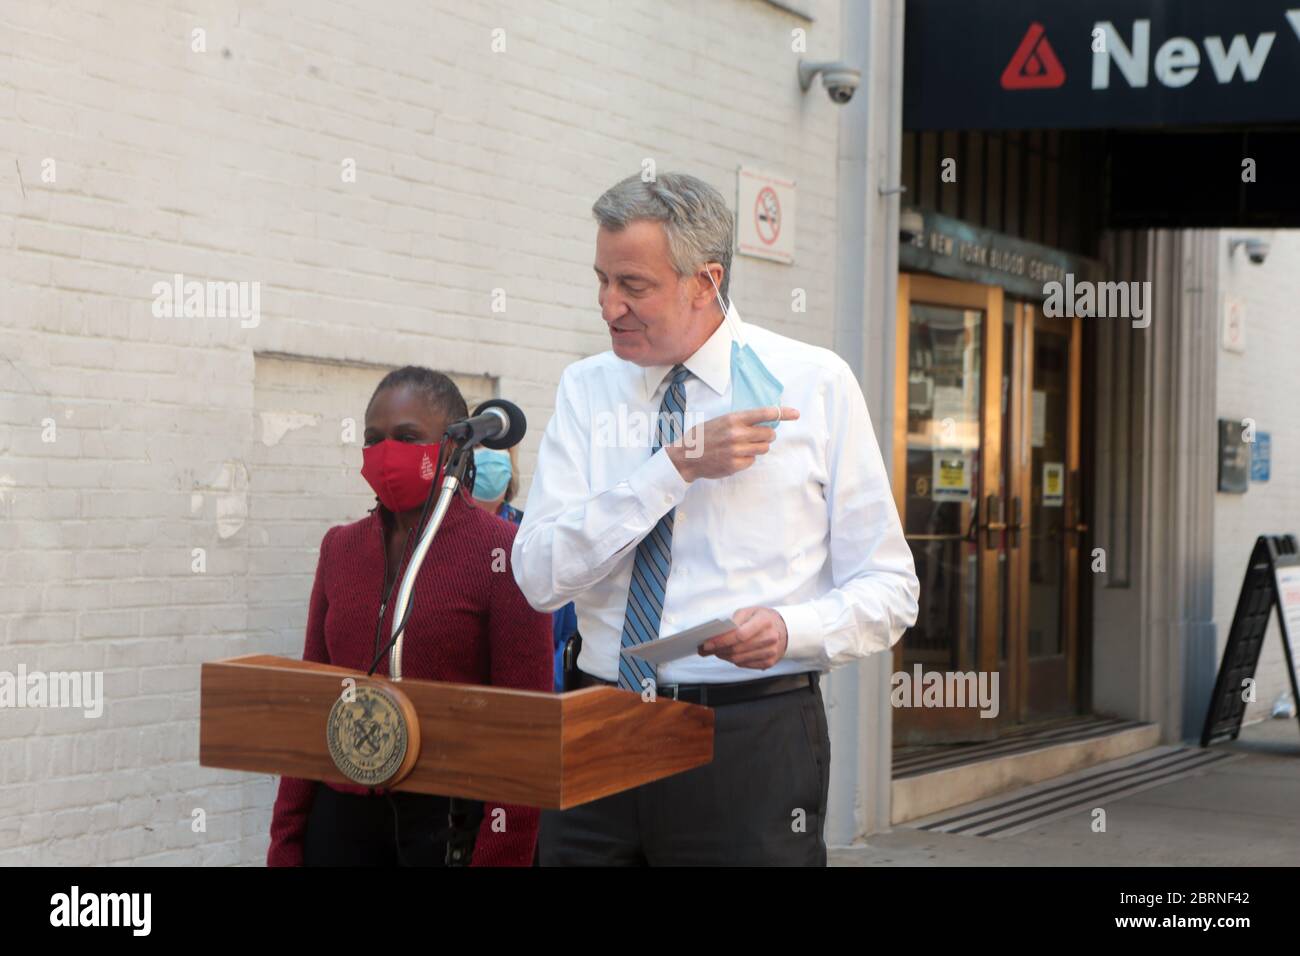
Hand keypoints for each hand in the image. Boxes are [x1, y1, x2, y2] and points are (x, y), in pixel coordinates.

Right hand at [665, 406, 799, 481]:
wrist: (686, 456)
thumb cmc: (703, 436)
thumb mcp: (721, 420)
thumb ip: (741, 420)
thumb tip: (764, 421)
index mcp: (733, 419)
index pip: (764, 414)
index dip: (783, 413)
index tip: (795, 414)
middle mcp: (737, 434)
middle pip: (769, 434)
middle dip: (767, 435)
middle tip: (758, 436)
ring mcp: (737, 451)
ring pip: (763, 448)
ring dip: (758, 447)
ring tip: (742, 447)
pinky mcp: (736, 465)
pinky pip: (752, 461)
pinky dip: (747, 459)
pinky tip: (734, 457)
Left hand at [698, 607, 788, 669]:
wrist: (783, 629)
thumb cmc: (762, 618)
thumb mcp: (749, 611)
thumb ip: (733, 621)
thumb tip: (716, 634)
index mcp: (764, 621)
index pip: (739, 634)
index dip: (721, 641)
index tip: (707, 643)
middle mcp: (770, 638)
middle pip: (737, 649)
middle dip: (718, 650)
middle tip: (706, 649)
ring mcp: (771, 652)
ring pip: (739, 659)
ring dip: (724, 656)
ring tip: (715, 651)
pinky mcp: (769, 662)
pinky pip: (745, 665)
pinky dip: (733, 661)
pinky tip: (728, 655)